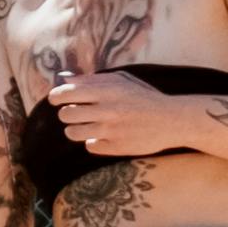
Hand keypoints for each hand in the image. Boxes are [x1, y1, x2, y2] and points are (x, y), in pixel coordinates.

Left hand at [43, 70, 224, 160]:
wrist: (171, 120)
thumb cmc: (144, 97)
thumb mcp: (122, 80)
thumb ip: (93, 79)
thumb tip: (65, 80)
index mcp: (106, 89)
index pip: (66, 92)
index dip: (56, 96)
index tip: (56, 99)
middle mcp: (106, 109)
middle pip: (66, 114)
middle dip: (66, 113)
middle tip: (74, 113)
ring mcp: (110, 130)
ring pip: (73, 133)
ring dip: (76, 129)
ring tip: (87, 126)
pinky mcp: (115, 147)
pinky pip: (89, 146)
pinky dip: (94, 142)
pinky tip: (104, 136)